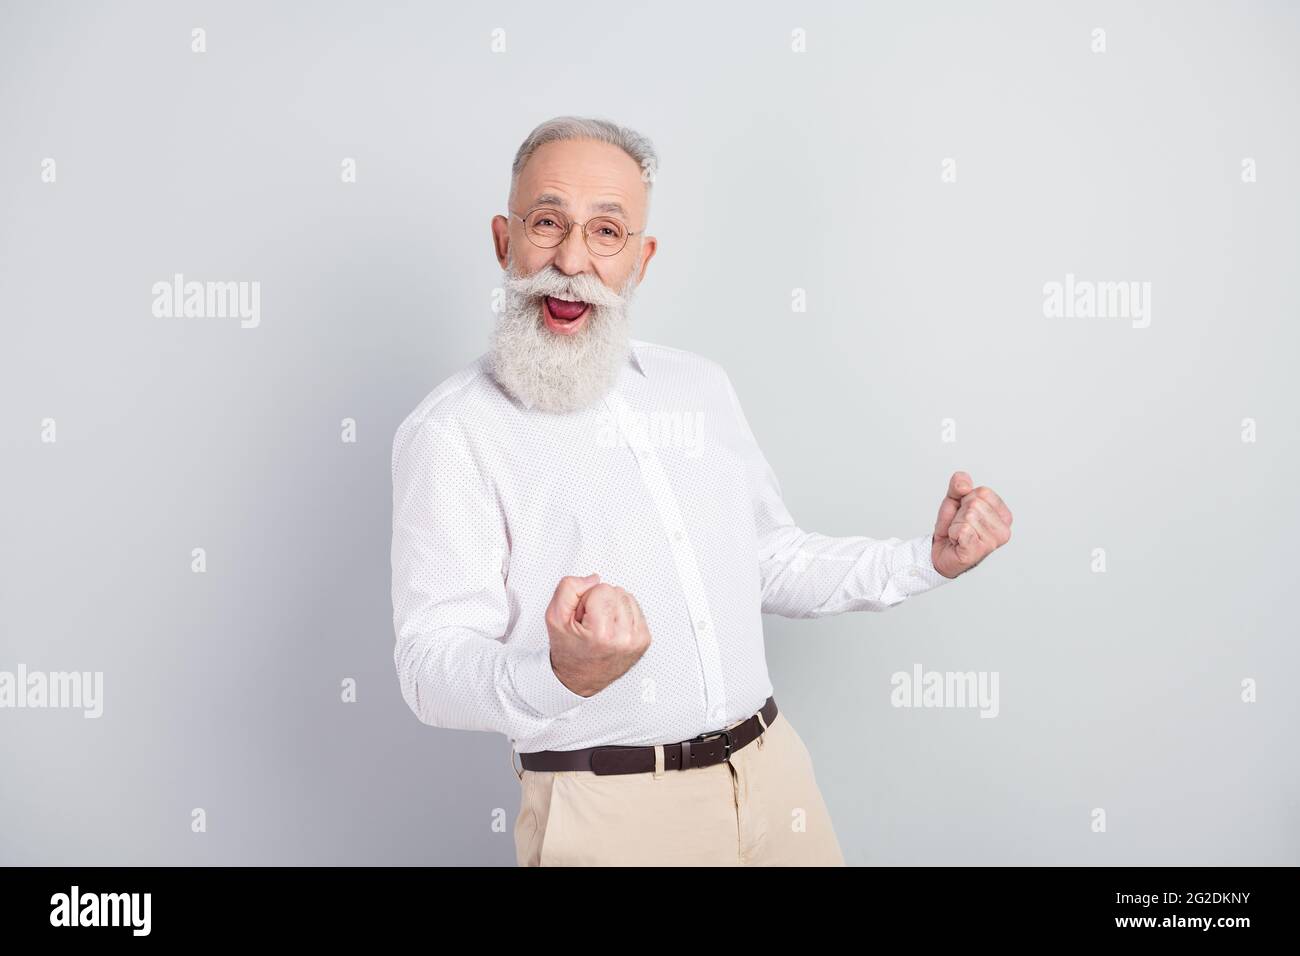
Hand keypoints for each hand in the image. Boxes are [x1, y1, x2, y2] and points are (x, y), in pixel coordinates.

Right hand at [544, 574, 651, 696]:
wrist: (579, 678)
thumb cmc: (568, 651)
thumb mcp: (554, 617)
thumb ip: (569, 588)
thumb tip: (594, 579)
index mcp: (603, 633)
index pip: (601, 588)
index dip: (586, 600)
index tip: (582, 619)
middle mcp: (625, 638)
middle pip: (616, 591)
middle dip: (600, 602)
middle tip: (589, 624)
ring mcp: (637, 640)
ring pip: (626, 597)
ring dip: (612, 607)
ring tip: (600, 627)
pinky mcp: (645, 640)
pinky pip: (635, 608)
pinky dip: (622, 614)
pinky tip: (611, 629)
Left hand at [931, 471, 1012, 578]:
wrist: (939, 551)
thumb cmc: (952, 527)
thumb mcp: (954, 500)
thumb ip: (959, 485)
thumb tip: (964, 485)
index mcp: (1003, 515)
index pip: (983, 492)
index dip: (966, 499)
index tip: (965, 513)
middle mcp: (1003, 530)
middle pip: (975, 504)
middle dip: (960, 513)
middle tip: (960, 526)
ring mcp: (992, 542)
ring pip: (968, 517)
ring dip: (956, 525)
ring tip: (959, 534)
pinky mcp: (978, 551)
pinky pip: (963, 530)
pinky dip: (953, 533)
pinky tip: (957, 542)